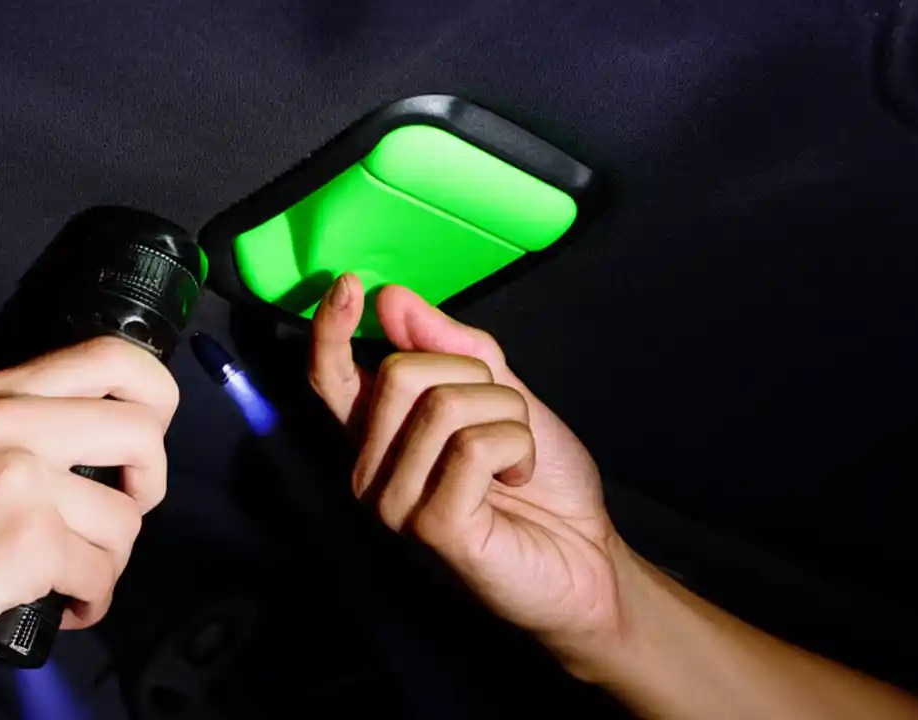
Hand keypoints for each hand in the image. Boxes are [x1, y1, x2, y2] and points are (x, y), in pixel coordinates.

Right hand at [0, 338, 176, 716]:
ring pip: (127, 518)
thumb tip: (114, 446)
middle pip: (144, 432)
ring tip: (65, 577)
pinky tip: (58, 606)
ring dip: (107, 561)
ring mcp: (21, 477)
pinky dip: (89, 603)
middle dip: (149, 484)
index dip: (155, 393)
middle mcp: (9, 421)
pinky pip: (102, 575)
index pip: (111, 355)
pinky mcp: (30, 540)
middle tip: (119, 513)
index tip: (150, 434)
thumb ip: (31, 430)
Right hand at [310, 274, 625, 661]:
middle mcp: (371, 471)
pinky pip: (475, 446)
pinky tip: (515, 481)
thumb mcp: (502, 393)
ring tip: (514, 460)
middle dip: (475, 377)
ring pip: (445, 404)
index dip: (331, 330)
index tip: (349, 284)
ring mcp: (396, 504)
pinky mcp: (432, 527)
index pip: (331, 380)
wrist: (587, 556)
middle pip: (401, 373)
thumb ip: (451, 347)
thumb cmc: (541, 481)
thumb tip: (393, 299)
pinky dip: (517, 449)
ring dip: (508, 416)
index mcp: (380, 436)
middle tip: (503, 420)